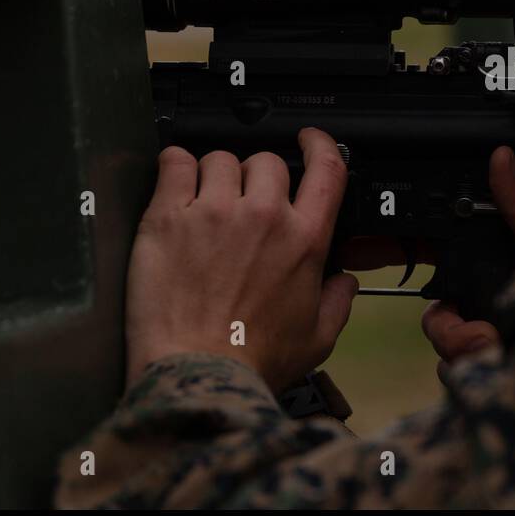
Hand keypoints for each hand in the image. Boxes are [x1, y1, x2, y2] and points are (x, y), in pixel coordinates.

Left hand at [124, 128, 356, 392]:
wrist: (198, 374)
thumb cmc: (253, 361)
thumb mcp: (318, 339)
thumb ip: (338, 303)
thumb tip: (345, 283)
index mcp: (305, 240)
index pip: (327, 168)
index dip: (320, 145)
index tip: (309, 141)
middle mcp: (265, 217)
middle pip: (268, 160)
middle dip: (259, 174)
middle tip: (245, 198)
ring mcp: (215, 213)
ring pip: (221, 159)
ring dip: (216, 173)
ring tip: (206, 200)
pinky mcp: (169, 217)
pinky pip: (174, 163)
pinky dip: (175, 165)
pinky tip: (176, 182)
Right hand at [420, 146, 514, 378]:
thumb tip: (502, 156)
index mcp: (497, 278)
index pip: (447, 279)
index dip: (439, 285)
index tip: (444, 291)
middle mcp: (490, 313)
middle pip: (439, 321)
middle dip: (450, 331)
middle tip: (482, 337)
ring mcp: (491, 349)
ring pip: (447, 357)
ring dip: (466, 355)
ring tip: (500, 354)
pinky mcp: (496, 380)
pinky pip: (463, 381)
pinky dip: (477, 377)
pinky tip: (505, 371)